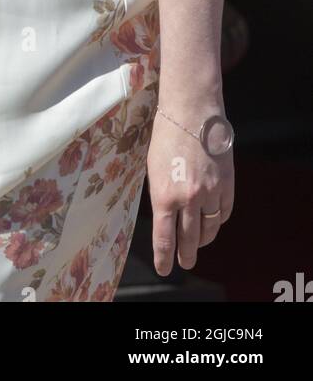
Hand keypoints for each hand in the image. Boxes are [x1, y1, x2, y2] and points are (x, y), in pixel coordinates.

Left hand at [147, 106, 234, 276]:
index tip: (164, 268)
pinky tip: (212, 221)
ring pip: (209, 229)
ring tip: (197, 243)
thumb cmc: (165, 136)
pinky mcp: (227, 185)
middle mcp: (188, 198)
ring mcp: (210, 193)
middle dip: (186, 255)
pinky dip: (218, 220)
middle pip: (189, 240)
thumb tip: (165, 214)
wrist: (192, 112)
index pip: (164, 238)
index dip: (164, 257)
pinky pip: (223, 213)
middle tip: (185, 263)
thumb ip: (161, 194)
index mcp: (164, 195)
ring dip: (202, 239)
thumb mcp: (153, 168)